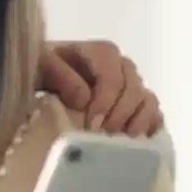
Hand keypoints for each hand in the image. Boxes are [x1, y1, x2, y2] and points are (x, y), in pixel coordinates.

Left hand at [39, 41, 161, 136]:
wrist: (40, 85)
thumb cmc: (39, 74)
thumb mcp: (38, 67)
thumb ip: (58, 74)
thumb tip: (84, 98)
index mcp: (97, 52)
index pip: (113, 72)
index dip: (106, 98)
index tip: (91, 123)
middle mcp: (119, 65)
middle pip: (133, 87)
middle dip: (119, 114)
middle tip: (102, 135)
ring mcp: (130, 85)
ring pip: (147, 98)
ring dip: (136, 121)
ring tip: (119, 139)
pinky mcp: (135, 104)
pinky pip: (153, 112)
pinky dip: (148, 125)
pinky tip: (135, 140)